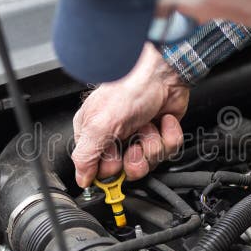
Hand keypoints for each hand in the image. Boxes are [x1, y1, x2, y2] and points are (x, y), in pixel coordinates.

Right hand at [72, 43, 189, 187]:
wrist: (163, 71)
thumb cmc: (129, 87)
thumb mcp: (100, 124)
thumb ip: (86, 155)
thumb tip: (81, 179)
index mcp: (95, 135)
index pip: (99, 170)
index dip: (111, 169)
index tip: (116, 160)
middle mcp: (116, 137)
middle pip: (127, 171)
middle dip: (135, 158)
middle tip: (134, 143)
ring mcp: (140, 135)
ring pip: (149, 162)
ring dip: (152, 144)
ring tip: (148, 125)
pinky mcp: (161, 133)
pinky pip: (168, 150)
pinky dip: (169, 135)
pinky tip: (163, 121)